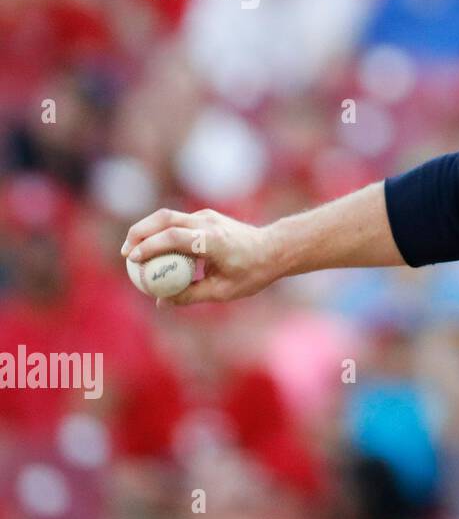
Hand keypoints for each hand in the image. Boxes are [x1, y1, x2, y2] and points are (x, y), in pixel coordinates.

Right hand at [121, 207, 280, 304]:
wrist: (275, 249)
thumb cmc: (252, 272)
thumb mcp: (222, 291)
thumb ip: (190, 295)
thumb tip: (160, 302)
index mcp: (213, 240)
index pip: (174, 237)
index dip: (150, 246)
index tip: (133, 260)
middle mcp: (208, 223)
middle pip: (164, 219)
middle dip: (139, 232)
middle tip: (124, 254)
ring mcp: (207, 217)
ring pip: (168, 216)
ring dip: (146, 230)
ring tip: (132, 250)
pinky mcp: (206, 217)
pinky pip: (177, 221)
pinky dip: (160, 232)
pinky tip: (153, 249)